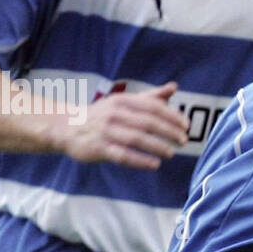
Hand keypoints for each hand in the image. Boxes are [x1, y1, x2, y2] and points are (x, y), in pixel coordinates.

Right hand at [53, 82, 189, 169]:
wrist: (66, 127)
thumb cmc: (103, 114)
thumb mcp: (125, 101)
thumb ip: (150, 96)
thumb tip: (174, 87)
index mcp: (124, 100)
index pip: (153, 107)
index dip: (172, 116)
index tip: (186, 125)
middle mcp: (114, 114)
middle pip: (147, 123)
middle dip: (169, 132)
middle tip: (183, 140)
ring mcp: (105, 131)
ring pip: (136, 139)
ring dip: (157, 146)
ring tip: (172, 153)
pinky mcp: (98, 148)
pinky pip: (123, 155)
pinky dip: (140, 160)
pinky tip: (154, 164)